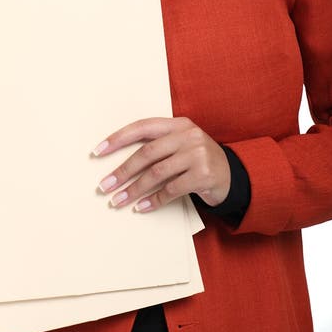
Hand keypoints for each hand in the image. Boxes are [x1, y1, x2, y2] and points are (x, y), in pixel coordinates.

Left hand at [92, 117, 230, 212]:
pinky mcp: (204, 175)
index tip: (98, 151)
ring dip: (134, 189)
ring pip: (157, 173)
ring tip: (118, 201)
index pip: (142, 127)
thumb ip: (158, 146)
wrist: (234, 175)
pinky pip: (172, 190)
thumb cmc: (197, 160)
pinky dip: (154, 200)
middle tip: (104, 185)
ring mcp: (197, 154)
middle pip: (147, 152)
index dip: (119, 138)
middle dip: (122, 170)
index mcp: (178, 124)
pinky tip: (141, 208)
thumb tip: (120, 163)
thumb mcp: (181, 144)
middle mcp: (188, 135)